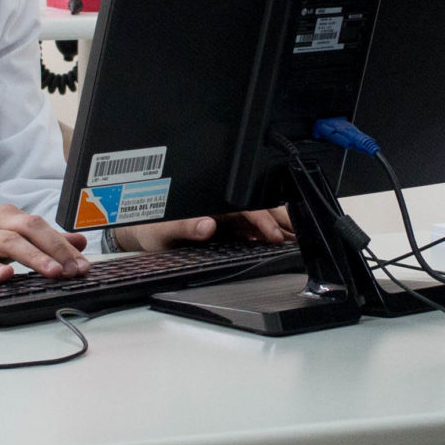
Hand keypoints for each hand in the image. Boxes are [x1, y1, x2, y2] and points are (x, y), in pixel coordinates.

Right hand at [0, 206, 90, 285]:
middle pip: (30, 229)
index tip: (84, 265)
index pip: (43, 227)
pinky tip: (6, 276)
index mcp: (8, 217)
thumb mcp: (7, 235)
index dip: (65, 246)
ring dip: (33, 257)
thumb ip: (42, 239)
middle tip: (74, 270)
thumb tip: (78, 243)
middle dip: (55, 249)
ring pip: (8, 242)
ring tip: (52, 272)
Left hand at [111, 205, 292, 253]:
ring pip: (260, 218)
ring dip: (278, 227)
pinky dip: (268, 236)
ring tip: (296, 238)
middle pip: (258, 208)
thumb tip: (206, 224)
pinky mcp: (229, 229)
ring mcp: (227, 217)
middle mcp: (221, 207)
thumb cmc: (150, 228)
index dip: (262, 219)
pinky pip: (253, 230)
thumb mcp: (161, 229)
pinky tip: (278, 243)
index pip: (244, 206)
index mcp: (209, 201)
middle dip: (281, 218)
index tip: (273, 235)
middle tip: (300, 233)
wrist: (143, 235)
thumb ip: (183, 226)